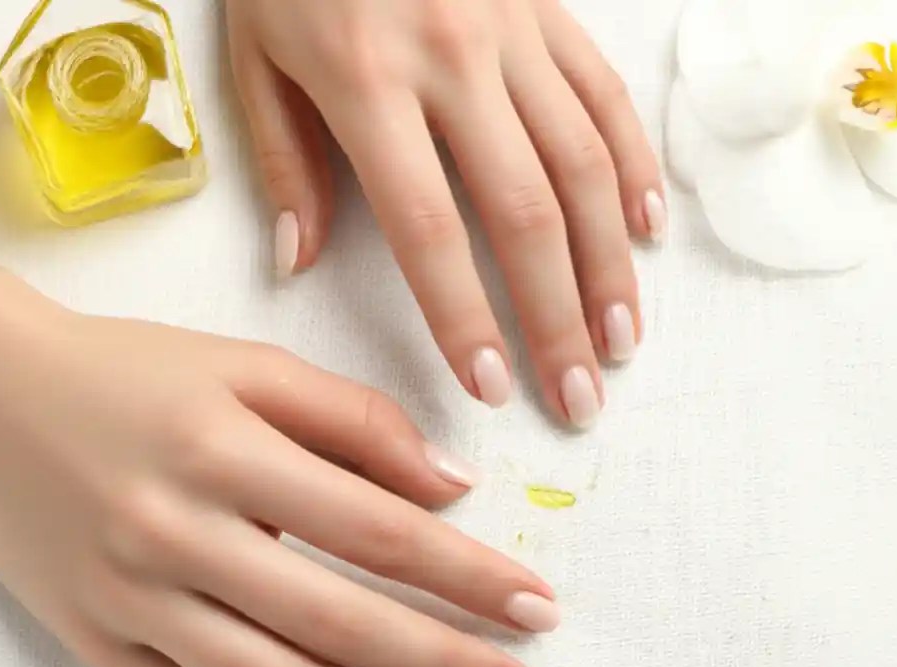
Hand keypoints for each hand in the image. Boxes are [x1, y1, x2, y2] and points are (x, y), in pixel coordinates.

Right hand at [0, 302, 558, 666]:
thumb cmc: (125, 372)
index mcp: (222, 447)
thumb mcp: (242, 363)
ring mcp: (128, 595)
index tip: (533, 604)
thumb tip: (453, 483)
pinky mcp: (93, 638)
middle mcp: (175, 529)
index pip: (375, 528)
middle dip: (440, 664)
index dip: (465, 574)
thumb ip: (352, 417)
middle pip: (334, 621)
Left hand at [227, 0, 665, 427]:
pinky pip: (604, 93)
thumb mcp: (253, 58)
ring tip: (620, 340)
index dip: (464, 317)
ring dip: (606, 262)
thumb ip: (284, 161)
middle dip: (553, 316)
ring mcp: (511, 31)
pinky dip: (632, 166)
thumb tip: (299, 261)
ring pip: (581, 162)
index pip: (427, 229)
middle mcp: (451, 62)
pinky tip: (643, 232)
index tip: (488, 387)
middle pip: (522, 212)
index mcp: (367, 85)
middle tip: (577, 397)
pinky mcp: (547, 8)